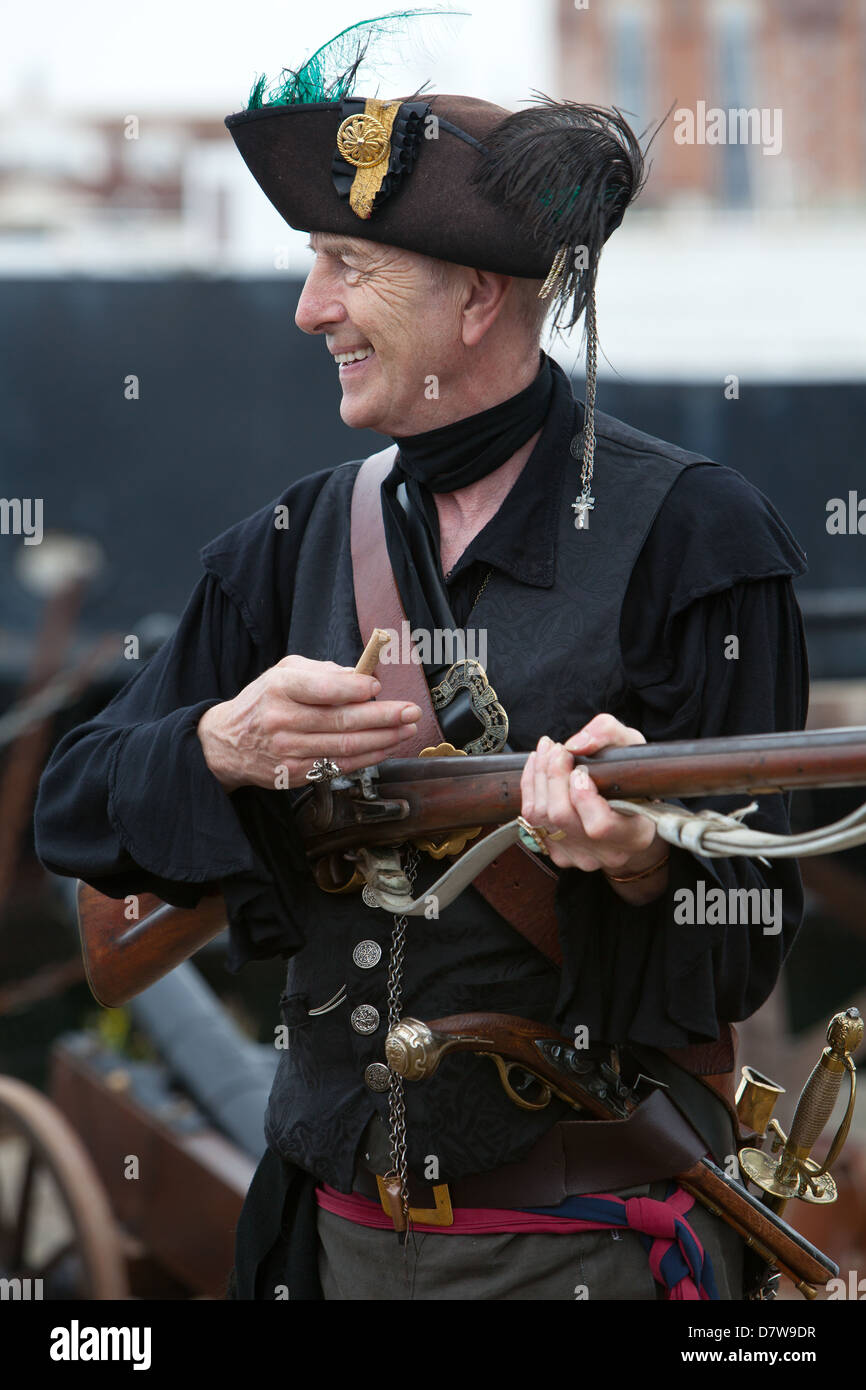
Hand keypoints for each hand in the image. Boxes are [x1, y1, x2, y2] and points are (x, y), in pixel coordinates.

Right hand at [197, 655, 420, 791]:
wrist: (227, 743)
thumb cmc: (263, 701)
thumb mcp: (283, 672)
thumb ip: (322, 671)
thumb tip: (360, 676)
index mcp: (280, 688)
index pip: (323, 688)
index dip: (354, 689)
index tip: (377, 686)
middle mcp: (283, 720)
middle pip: (342, 721)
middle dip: (384, 716)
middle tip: (411, 711)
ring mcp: (289, 750)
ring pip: (345, 747)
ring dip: (383, 739)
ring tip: (407, 729)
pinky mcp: (295, 773)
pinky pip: (338, 766)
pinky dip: (367, 758)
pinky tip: (386, 747)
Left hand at [520, 715, 667, 901]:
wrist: (629, 814)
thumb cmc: (634, 780)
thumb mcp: (632, 747)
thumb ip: (608, 733)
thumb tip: (576, 744)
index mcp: (635, 835)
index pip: (600, 826)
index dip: (583, 797)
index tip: (580, 769)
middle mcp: (606, 854)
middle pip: (562, 816)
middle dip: (553, 775)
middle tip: (558, 749)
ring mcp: (579, 857)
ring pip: (541, 817)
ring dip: (538, 776)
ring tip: (547, 751)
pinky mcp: (557, 854)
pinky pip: (530, 820)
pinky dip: (530, 787)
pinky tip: (538, 767)